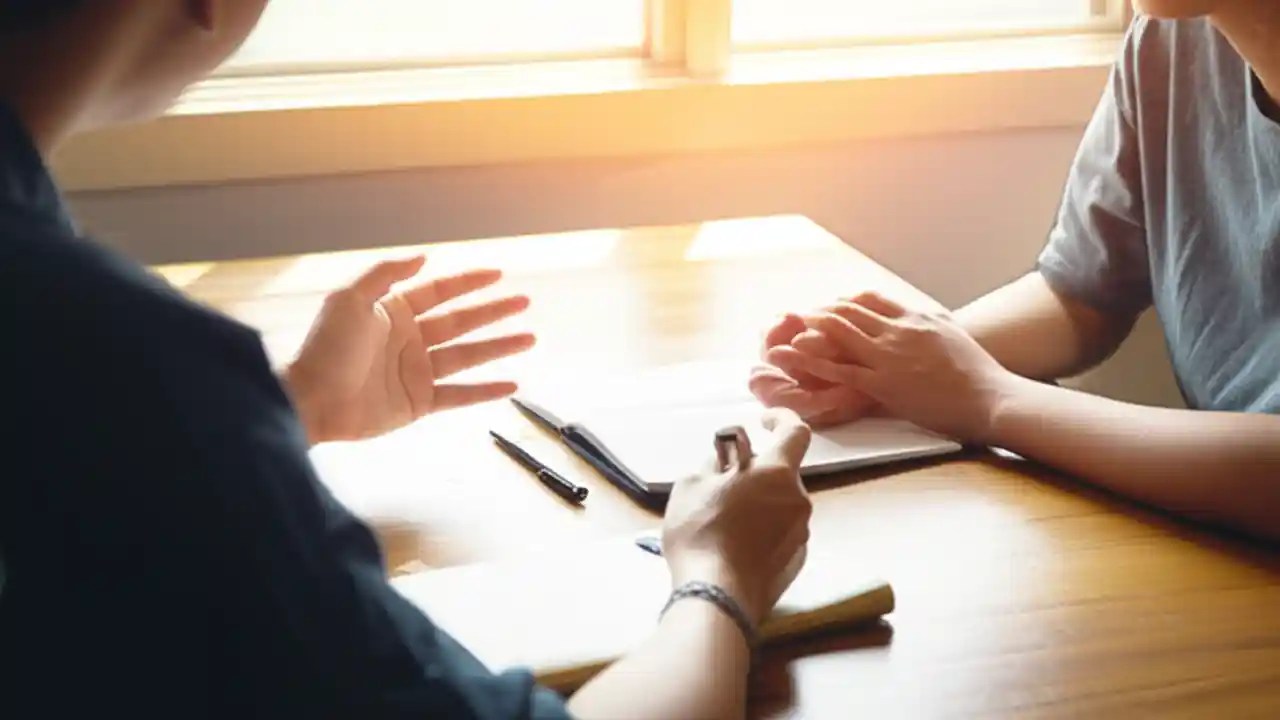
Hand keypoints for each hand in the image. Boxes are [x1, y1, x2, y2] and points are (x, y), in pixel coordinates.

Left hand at [284, 256, 534, 443]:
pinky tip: (511, 384)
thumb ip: (386, 273)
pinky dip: (486, 391)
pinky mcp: (418, 403)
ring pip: (467, 355)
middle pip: (461, 322)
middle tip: (524, 302)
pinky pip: (459, 394)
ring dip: (499, 347)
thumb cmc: (324, 349)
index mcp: (393, 312)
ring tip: (529, 338)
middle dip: (494, 312)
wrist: (311, 400)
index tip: (499, 275)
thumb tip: (423, 255)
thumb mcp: (349, 299)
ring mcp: (415, 372)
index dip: (469, 283)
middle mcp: (409, 340)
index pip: (440, 292)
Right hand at [661, 409, 813, 624]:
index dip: (781, 418)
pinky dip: (764, 530)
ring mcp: (800, 533)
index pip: (795, 431)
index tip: (764, 420)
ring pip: (782, 505)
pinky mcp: (796, 561)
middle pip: (783, 473)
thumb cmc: (700, 534)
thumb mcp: (691, 485)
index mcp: (777, 473)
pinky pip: (781, 533)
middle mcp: (798, 500)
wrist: (717, 596)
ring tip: (724, 518)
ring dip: (760, 502)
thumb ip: (713, 465)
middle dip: (758, 472)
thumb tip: (723, 462)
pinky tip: (736, 545)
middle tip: (724, 482)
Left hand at [768, 293, 1013, 442]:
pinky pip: (839, 369)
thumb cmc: (978, 374)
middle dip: (822, 312)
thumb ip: (928, 326)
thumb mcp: (952, 336)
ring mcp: (888, 356)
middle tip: (803, 316)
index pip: (872, 299)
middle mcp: (898, 330)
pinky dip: (812, 359)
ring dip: (809, 328)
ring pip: (838, 333)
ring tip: (787, 328)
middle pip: (849, 311)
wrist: (989, 397)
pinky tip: (793, 355)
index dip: (847, 301)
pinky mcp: (882, 383)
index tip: (833, 305)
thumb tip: (918, 324)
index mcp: (915, 317)